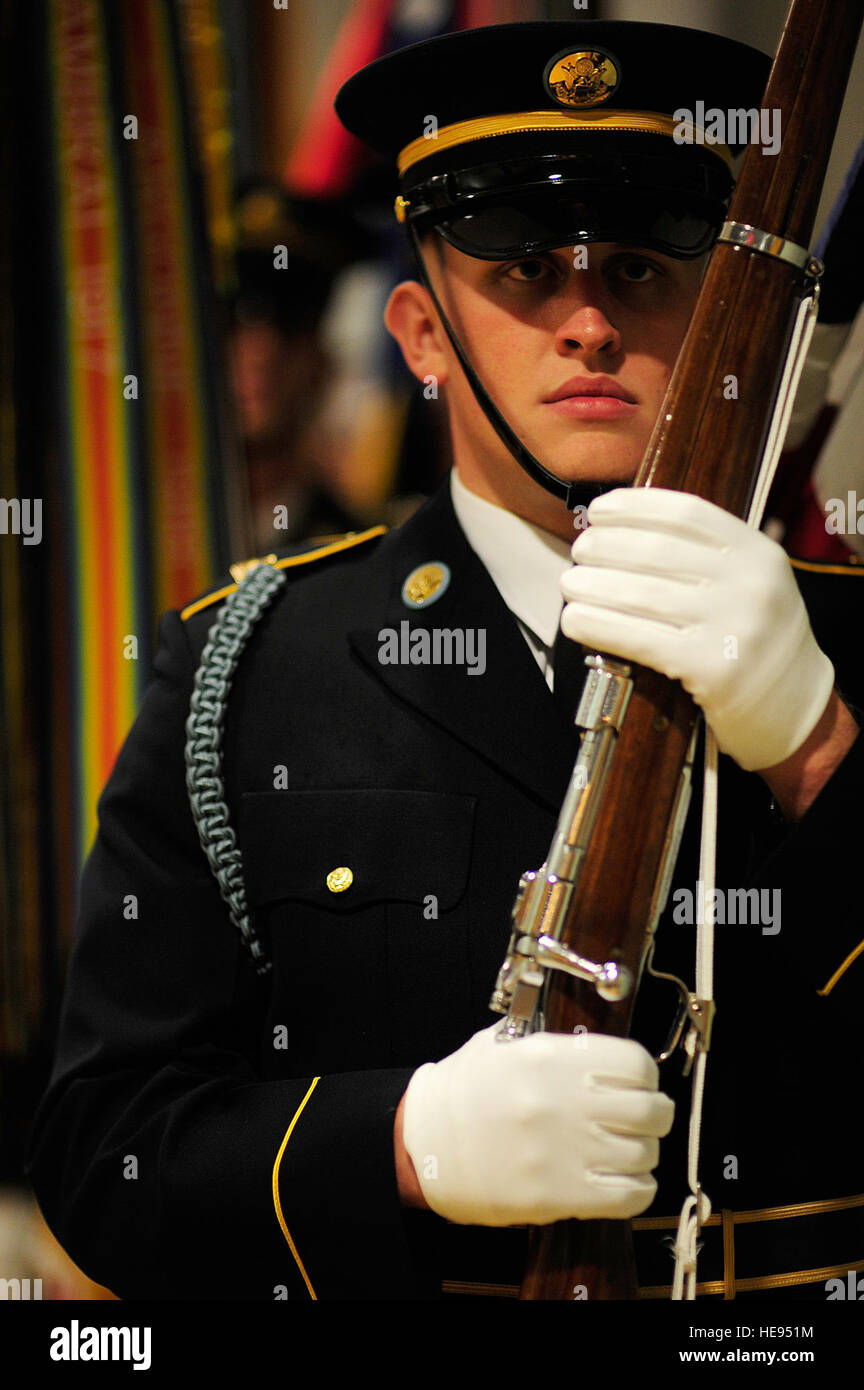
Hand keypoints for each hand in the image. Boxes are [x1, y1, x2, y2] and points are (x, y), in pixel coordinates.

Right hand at [400, 1023, 673, 1226]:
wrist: (423, 1145)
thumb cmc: (462, 1092)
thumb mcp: (500, 1044)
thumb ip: (549, 1040)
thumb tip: (592, 1040)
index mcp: (549, 1057)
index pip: (635, 1063)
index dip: (645, 1075)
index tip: (639, 1082)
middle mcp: (562, 1101)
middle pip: (651, 1110)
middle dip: (655, 1115)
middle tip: (643, 1119)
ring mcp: (562, 1150)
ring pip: (644, 1154)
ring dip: (642, 1154)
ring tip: (626, 1152)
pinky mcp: (558, 1195)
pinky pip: (628, 1195)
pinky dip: (635, 1189)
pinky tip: (620, 1181)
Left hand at [560, 488, 834, 771]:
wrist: (794, 707)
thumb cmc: (755, 639)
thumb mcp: (751, 582)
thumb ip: (705, 555)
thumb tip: (620, 530)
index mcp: (759, 553)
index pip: (685, 513)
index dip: (634, 507)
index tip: (599, 510)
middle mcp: (750, 584)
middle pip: (654, 552)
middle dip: (603, 547)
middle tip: (578, 551)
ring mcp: (733, 627)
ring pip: (639, 595)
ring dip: (591, 586)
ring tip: (569, 584)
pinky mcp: (712, 669)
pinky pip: (638, 638)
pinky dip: (597, 625)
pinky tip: (574, 619)